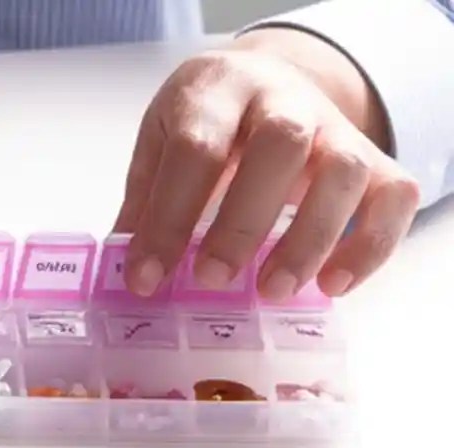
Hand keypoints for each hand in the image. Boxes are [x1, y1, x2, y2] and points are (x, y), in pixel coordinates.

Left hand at [114, 28, 420, 299]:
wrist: (265, 82)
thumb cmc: (204, 124)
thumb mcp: (160, 146)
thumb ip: (145, 204)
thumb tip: (127, 277)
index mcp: (215, 91)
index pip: (194, 149)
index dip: (168, 218)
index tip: (146, 278)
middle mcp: (281, 99)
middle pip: (279, 144)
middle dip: (242, 220)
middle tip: (212, 279)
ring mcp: (334, 126)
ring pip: (344, 169)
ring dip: (310, 237)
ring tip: (272, 291)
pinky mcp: (373, 158)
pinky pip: (393, 196)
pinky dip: (370, 245)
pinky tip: (332, 285)